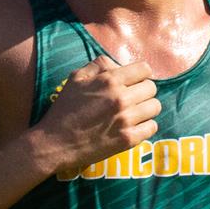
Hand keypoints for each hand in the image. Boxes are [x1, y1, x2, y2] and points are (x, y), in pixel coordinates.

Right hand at [34, 55, 160, 182]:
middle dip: (143, 91)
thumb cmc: (63, 109)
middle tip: (132, 99)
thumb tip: (118, 64)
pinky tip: (133, 127)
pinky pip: (152, 127)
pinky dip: (145, 126)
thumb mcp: (76, 78)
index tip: (134, 82)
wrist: (54, 143)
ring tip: (134, 114)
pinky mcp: (128, 139)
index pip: (144, 69)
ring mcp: (126, 120)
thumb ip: (99, 65)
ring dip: (146, 109)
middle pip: (152, 88)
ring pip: (155, 107)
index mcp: (109, 80)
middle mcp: (121, 98)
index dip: (140, 75)